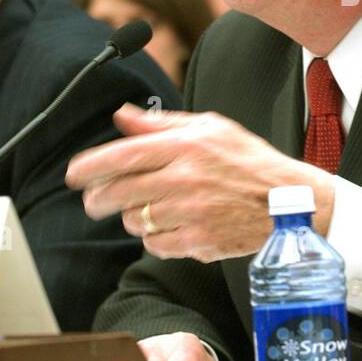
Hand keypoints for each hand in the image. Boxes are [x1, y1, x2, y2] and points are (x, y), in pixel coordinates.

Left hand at [66, 103, 335, 261]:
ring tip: (156, 208)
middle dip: (98, 199)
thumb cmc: (248, 161)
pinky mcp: (198, 242)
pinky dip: (157, 238)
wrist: (287, 203)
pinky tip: (175, 225)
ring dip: (135, 217)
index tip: (73, 174)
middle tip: (96, 200)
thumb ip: (162, 124)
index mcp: (185, 146)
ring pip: (135, 221)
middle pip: (118, 193)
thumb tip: (123, 116)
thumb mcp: (211, 128)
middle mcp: (184, 179)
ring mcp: (190, 213)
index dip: (91, 166)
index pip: (123, 155)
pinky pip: (155, 244)